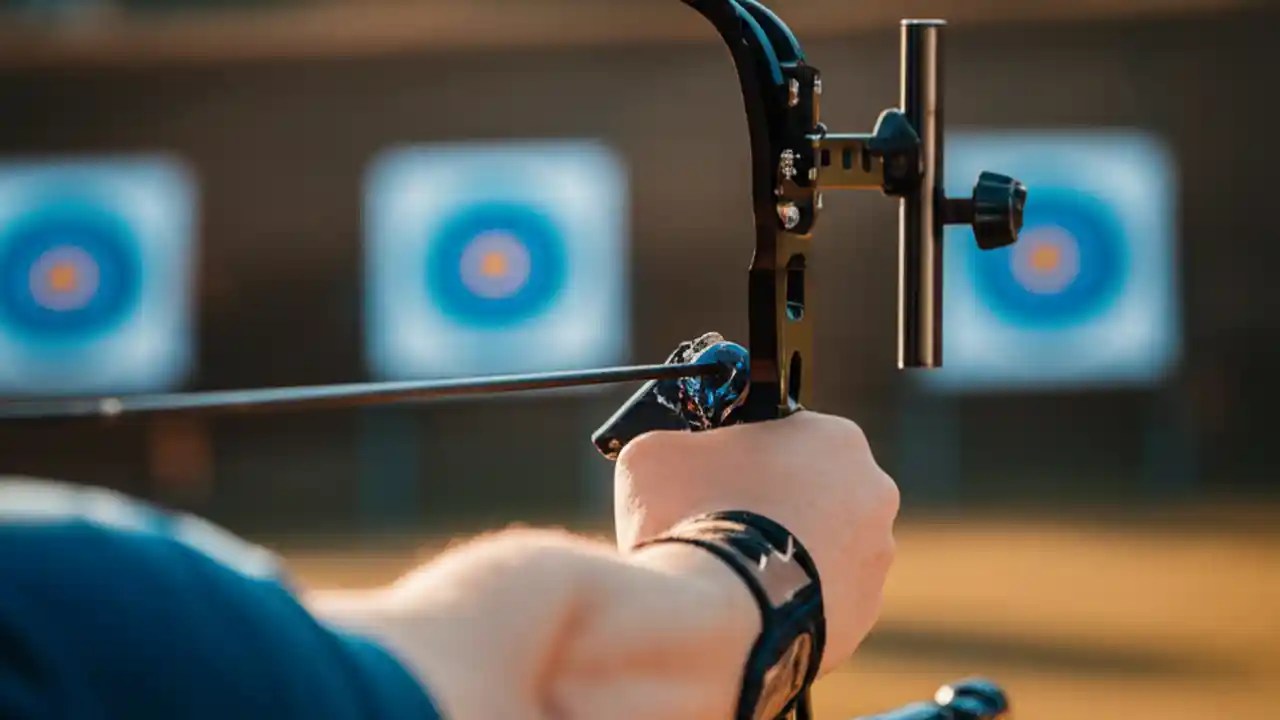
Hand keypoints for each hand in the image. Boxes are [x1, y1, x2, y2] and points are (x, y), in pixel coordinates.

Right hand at [614, 411, 899, 672]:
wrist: (714, 617)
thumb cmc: (691, 518)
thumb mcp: (654, 453)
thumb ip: (673, 442)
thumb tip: (669, 454)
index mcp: (836, 437)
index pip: (791, 434)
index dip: (747, 453)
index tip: (716, 475)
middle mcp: (874, 495)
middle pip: (813, 491)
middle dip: (773, 505)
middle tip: (722, 524)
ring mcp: (874, 562)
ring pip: (821, 549)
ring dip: (785, 555)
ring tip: (730, 574)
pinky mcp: (860, 619)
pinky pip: (817, 602)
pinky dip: (786, 602)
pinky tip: (747, 608)